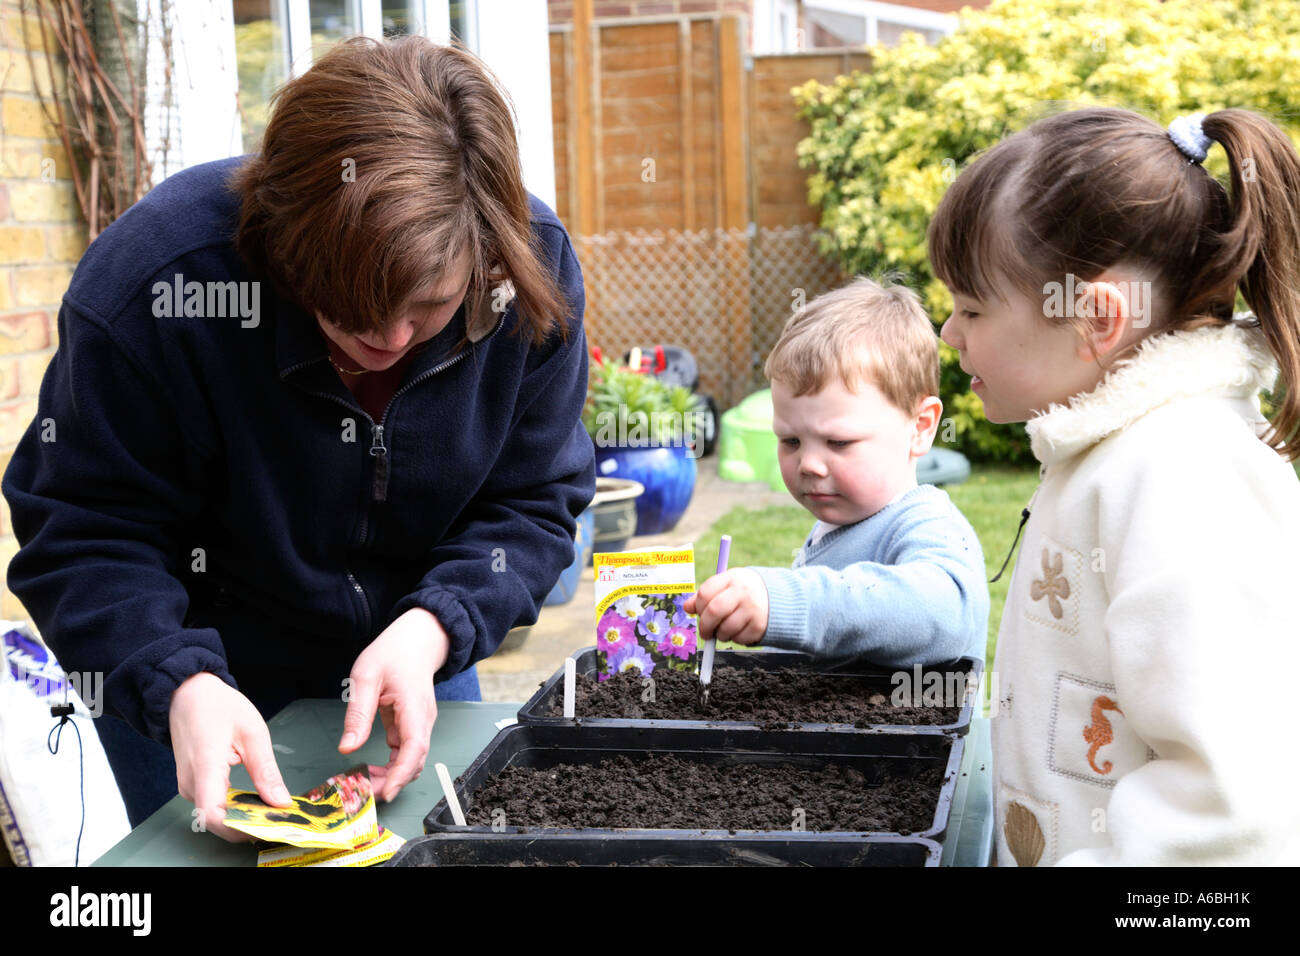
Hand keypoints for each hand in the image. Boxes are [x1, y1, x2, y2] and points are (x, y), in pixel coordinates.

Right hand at [169, 671, 292, 841]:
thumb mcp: (252, 732)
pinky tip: (255, 802)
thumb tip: (280, 802)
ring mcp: (188, 786)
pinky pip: (212, 805)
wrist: (187, 694)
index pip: (214, 816)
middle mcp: (191, 783)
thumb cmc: (218, 706)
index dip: (241, 828)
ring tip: (272, 811)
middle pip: (217, 821)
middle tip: (280, 819)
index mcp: (205, 768)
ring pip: (215, 815)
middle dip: (249, 825)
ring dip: (243, 817)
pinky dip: (234, 808)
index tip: (269, 826)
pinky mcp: (192, 785)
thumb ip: (266, 771)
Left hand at [339, 607, 450, 801]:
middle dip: (391, 782)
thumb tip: (347, 748)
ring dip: (390, 777)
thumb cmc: (392, 653)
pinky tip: (370, 771)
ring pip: (411, 761)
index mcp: (414, 707)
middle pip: (414, 761)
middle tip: (360, 794)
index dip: (401, 774)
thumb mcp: (366, 677)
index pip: (414, 747)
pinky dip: (390, 767)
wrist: (417, 640)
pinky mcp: (412, 727)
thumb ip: (358, 714)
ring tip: (361, 785)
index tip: (384, 792)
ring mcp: (420, 725)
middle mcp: (423, 721)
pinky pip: (405, 754)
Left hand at [683, 568, 768, 645]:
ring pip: (725, 629)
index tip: (700, 613)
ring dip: (720, 635)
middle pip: (714, 611)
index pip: (705, 593)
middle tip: (705, 633)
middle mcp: (743, 592)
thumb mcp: (727, 586)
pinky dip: (734, 638)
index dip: (698, 607)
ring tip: (724, 630)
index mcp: (732, 578)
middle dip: (705, 626)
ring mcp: (753, 609)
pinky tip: (739, 630)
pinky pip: (738, 639)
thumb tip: (687, 607)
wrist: (777, 597)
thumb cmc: (743, 592)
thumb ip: (706, 595)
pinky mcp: (759, 626)